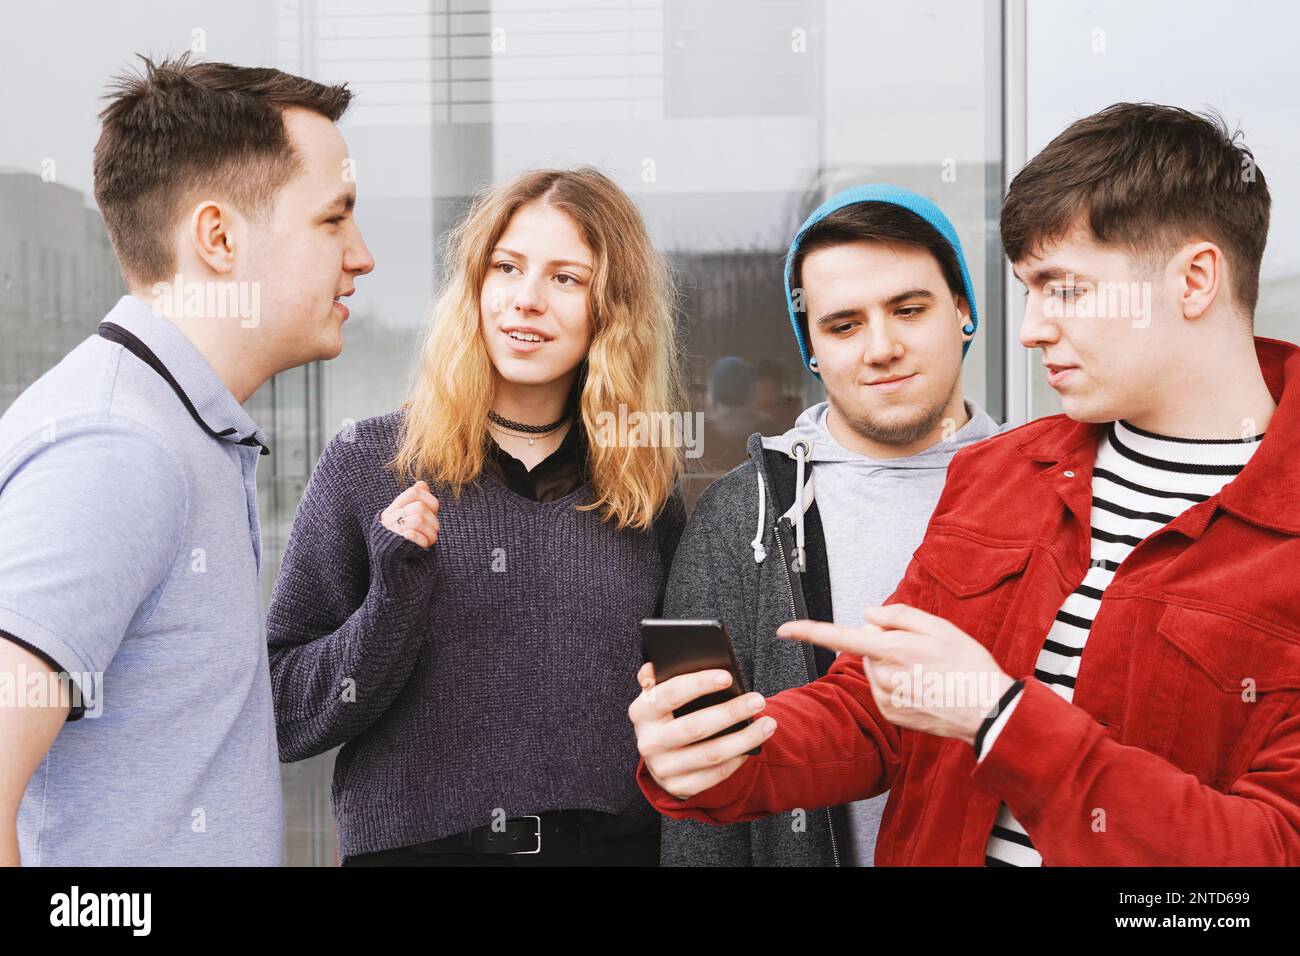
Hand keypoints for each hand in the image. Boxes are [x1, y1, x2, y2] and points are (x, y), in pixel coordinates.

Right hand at [379, 480, 439, 548]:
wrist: (396, 576)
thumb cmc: (407, 548)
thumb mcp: (411, 523)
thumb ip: (417, 505)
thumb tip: (422, 483)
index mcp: (391, 511)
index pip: (414, 492)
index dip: (429, 500)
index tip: (433, 513)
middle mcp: (387, 520)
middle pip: (419, 507)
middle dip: (433, 521)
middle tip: (431, 533)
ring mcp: (389, 533)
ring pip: (418, 520)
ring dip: (430, 533)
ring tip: (428, 542)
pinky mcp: (391, 547)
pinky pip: (413, 535)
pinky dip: (423, 542)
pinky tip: (421, 548)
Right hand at [628, 662, 775, 798]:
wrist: (661, 754)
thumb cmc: (670, 712)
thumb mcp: (660, 692)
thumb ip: (660, 676)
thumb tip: (657, 666)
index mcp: (641, 711)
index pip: (671, 693)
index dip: (699, 684)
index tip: (728, 676)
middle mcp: (648, 742)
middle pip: (695, 727)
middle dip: (731, 712)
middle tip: (758, 700)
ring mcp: (662, 768)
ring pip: (711, 754)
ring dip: (744, 738)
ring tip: (768, 723)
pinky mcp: (678, 787)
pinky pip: (715, 774)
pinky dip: (737, 759)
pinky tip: (753, 745)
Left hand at [776, 604, 1015, 745]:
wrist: (989, 711)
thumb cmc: (968, 666)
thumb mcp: (940, 627)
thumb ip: (898, 615)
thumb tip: (867, 616)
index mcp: (893, 650)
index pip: (841, 637)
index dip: (809, 632)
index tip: (784, 629)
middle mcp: (885, 676)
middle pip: (867, 648)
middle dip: (884, 643)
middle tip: (921, 649)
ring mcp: (887, 698)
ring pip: (875, 669)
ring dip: (892, 664)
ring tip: (927, 670)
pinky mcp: (892, 713)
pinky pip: (883, 689)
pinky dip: (897, 683)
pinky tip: (923, 686)